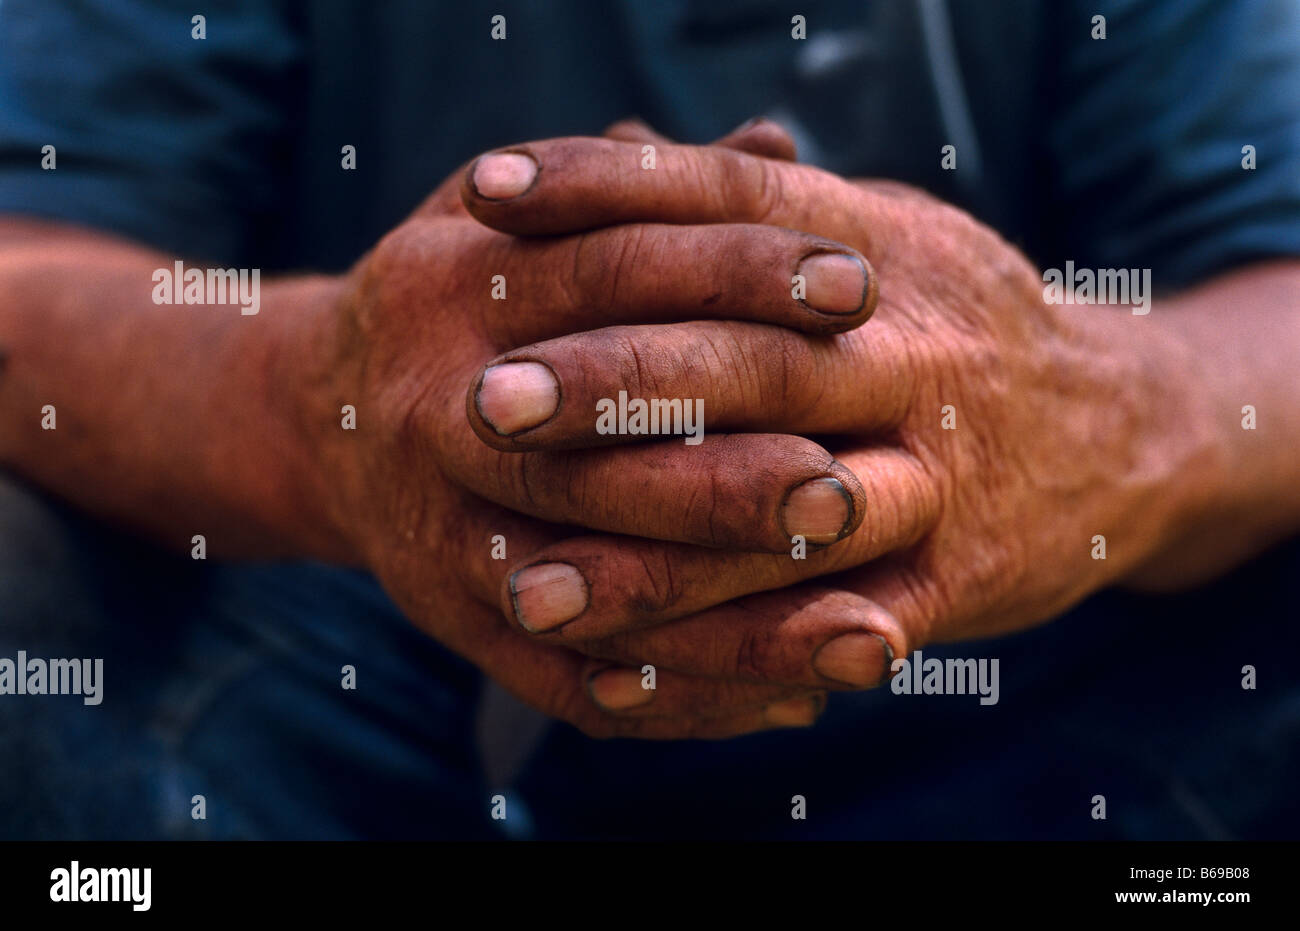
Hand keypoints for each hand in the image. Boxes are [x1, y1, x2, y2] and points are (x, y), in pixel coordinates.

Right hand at [299, 134, 900, 736]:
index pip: (612, 270)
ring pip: (594, 590)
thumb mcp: (518, 224)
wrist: (324, 420)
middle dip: (730, 478)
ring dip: (733, 626)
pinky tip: (792, 699)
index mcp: (452, 286)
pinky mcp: (457, 624)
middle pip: (597, 455)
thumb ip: (632, 189)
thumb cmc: (461, 304)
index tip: (861, 286)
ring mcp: (440, 533)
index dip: (736, 272)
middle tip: (859, 491)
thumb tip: (776, 145)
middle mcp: (437, 414)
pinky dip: (685, 699)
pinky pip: (571, 681)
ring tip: (868, 636)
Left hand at [459, 134, 1222, 676]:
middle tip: (486, 405)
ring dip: (657, 563)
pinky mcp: (959, 574)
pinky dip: (741, 661)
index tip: (488, 194)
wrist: (1130, 429)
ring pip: (786, 515)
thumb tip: (620, 142)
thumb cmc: (960, 323)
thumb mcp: (886, 234)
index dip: (607, 189)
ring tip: (533, 589)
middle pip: (748, 357)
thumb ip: (763, 206)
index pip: (730, 200)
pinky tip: (633, 685)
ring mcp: (938, 471)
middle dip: (615, 382)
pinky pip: (841, 623)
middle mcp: (908, 354)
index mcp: (878, 250)